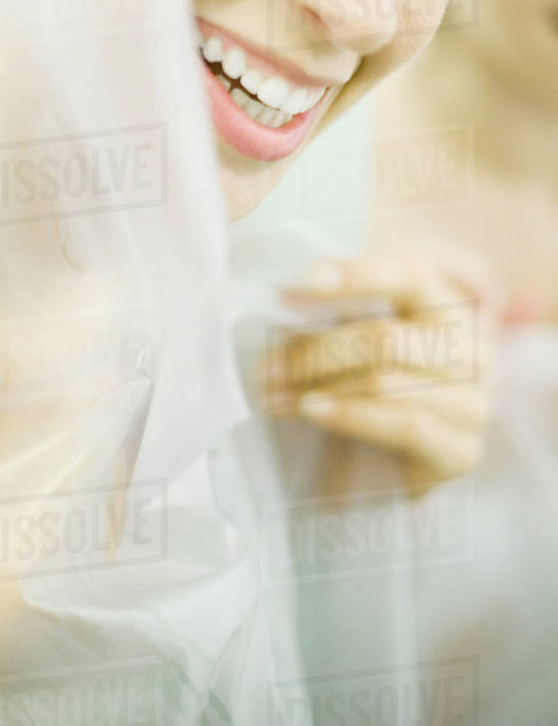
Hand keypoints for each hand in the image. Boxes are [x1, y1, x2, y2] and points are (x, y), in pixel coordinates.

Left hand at [263, 249, 502, 490]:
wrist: (391, 465)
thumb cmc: (367, 384)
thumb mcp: (356, 336)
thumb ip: (335, 312)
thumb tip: (286, 294)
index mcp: (446, 304)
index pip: (407, 274)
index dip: (357, 274)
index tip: (306, 279)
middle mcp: (472, 348)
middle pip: (383, 338)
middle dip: (314, 351)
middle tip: (265, 366)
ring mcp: (473, 401)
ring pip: (385, 381)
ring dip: (318, 386)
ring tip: (272, 392)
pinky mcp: (463, 451)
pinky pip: (404, 424)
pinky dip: (350, 415)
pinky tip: (311, 410)